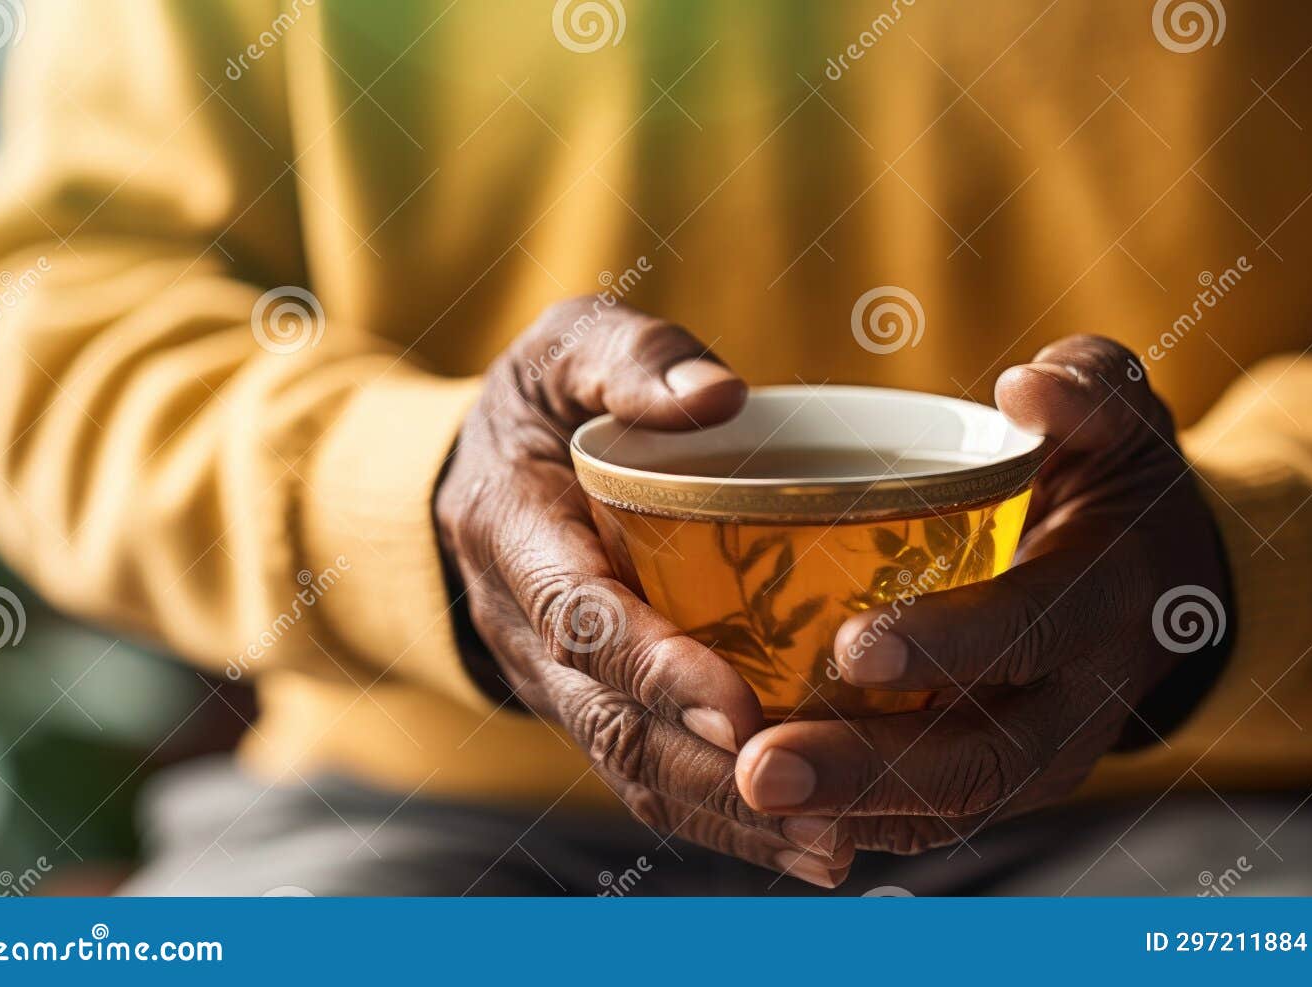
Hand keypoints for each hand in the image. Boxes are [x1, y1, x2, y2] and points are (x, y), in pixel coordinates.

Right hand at [434, 297, 853, 886]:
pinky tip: (807, 844)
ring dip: (726, 817)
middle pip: (610, 719)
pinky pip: (649, 776)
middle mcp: (523, 626)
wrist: (481, 473)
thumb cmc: (545, 402)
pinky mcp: (595, 707)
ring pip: (631, 768)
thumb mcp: (570, 348)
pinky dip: (722, 819)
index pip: (577, 616)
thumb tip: (720, 397)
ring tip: (829, 849)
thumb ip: (635, 361)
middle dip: (706, 771)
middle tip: (811, 805)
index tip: (734, 708)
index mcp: (511, 531)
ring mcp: (555, 681)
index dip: (651, 667)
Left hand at [732, 336, 1229, 854]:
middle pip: (980, 757)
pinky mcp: (999, 779)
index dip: (948, 644)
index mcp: (1107, 600)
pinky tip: (772, 818)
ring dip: (846, 812)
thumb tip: (1024, 389)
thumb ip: (1088, 390)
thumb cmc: (1115, 483)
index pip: (1029, 630)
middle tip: (764, 769)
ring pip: (948, 805)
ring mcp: (1041, 755)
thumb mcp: (1120, 419)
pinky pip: (930, 818)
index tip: (853, 646)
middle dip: (869, 771)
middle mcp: (1080, 700)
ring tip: (748, 799)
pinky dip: (856, 825)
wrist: (1157, 581)